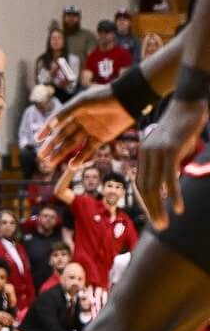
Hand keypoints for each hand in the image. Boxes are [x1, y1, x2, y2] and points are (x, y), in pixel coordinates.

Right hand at [38, 85, 132, 168]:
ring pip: (73, 144)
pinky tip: (71, 165)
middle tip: (42, 156)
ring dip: (62, 153)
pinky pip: (88, 150)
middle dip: (52, 146)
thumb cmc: (103, 97)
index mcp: (73, 111)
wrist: (127, 100)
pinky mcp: (102, 138)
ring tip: (51, 163)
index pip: (56, 123)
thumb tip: (50, 126)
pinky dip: (80, 158)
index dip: (46, 131)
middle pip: (63, 136)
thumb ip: (65, 113)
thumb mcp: (81, 102)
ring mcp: (91, 130)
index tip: (37, 140)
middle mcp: (80, 121)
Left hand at [137, 97, 207, 228]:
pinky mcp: (169, 150)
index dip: (146, 202)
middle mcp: (146, 153)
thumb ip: (172, 164)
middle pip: (143, 187)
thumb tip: (173, 180)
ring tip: (165, 223)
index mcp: (144, 154)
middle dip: (151, 209)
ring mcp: (156, 151)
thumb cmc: (184, 126)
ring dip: (159, 207)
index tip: (154, 216)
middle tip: (160, 227)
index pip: (141, 183)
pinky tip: (178, 207)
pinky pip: (168, 176)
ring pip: (153, 185)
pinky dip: (172, 194)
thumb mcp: (175, 148)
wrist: (188, 104)